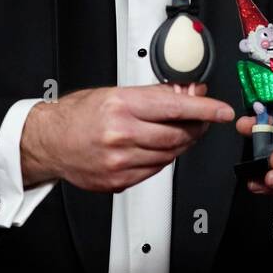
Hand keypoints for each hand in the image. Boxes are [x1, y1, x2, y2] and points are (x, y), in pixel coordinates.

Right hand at [21, 83, 234, 191]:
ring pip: (170, 155)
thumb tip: (191, 93)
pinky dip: (163, 159)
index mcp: (121, 106)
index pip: (176, 108)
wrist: (48, 141)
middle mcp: (120, 134)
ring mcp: (119, 161)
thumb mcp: (117, 92)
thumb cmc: (79, 114)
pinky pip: (155, 171)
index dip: (206, 110)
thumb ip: (157, 94)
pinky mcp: (118, 180)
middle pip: (178, 135)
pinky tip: (157, 148)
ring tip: (178, 133)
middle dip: (196, 128)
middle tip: (202, 120)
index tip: (223, 111)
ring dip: (181, 144)